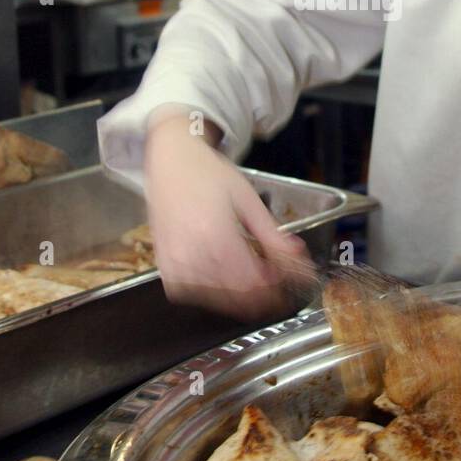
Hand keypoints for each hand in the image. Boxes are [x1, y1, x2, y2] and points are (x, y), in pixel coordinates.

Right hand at [144, 113, 308, 320]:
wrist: (171, 161)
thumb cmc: (209, 174)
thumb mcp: (247, 199)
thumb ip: (271, 233)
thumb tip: (297, 255)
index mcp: (216, 234)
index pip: (252, 281)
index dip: (273, 287)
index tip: (288, 279)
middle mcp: (192, 253)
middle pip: (236, 295)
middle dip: (261, 293)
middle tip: (274, 278)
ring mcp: (174, 262)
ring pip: (215, 299)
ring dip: (238, 295)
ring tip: (251, 276)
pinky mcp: (164, 266)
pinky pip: (189, 295)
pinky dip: (209, 294)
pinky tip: (220, 279)